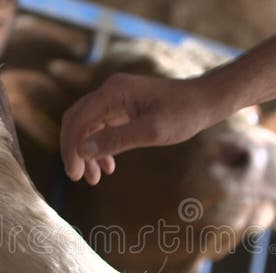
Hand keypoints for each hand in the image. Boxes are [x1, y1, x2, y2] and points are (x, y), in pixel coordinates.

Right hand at [60, 72, 216, 184]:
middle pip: (77, 121)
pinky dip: (100, 146)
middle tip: (78, 177)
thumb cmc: (183, 114)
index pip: (78, 121)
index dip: (71, 149)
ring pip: (88, 126)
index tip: (74, 175)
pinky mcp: (123, 106)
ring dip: (87, 151)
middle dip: (74, 150)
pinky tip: (108, 166)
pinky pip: (102, 126)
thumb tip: (83, 151)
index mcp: (113, 92)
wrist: (204, 101)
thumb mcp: (151, 132)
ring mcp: (116, 98)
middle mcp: (110, 91)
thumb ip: (116, 140)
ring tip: (94, 178)